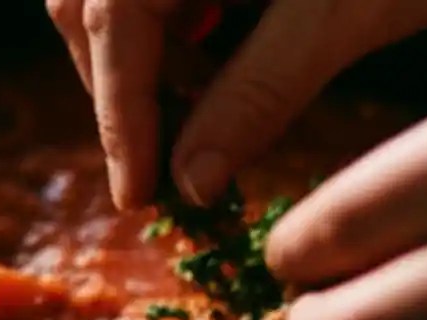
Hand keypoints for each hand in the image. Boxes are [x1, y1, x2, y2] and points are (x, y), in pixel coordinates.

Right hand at [45, 0, 426, 208]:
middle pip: (86, 4)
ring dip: (141, 59)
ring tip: (197, 112)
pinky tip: (215, 55)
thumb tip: (191, 182)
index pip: (110, 19)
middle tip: (164, 163)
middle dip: (122, 88)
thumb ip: (255, 94)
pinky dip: (172, 27)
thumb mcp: (340, 15)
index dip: (120, 115)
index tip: (139, 194)